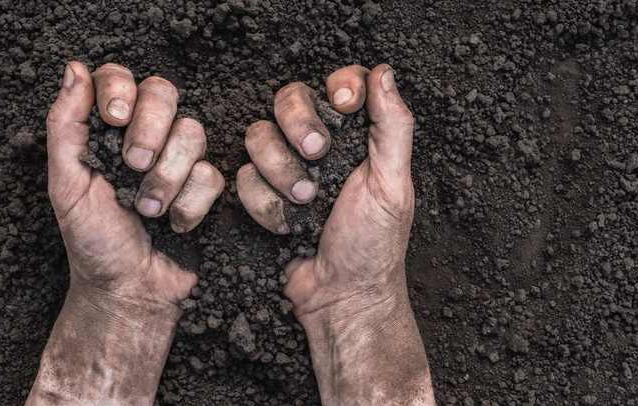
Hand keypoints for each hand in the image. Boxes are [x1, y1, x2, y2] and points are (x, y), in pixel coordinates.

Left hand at [27, 62, 222, 404]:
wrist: (131, 289)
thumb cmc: (94, 242)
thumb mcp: (65, 184)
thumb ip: (66, 127)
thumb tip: (74, 70)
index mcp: (106, 130)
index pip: (120, 78)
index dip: (121, 90)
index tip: (113, 120)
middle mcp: (146, 136)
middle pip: (164, 92)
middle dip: (151, 128)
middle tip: (133, 165)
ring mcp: (179, 160)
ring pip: (193, 133)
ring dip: (167, 178)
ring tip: (147, 210)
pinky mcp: (207, 187)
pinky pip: (211, 175)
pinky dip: (189, 205)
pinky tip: (174, 224)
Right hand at [237, 65, 433, 404]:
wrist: (340, 297)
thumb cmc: (374, 245)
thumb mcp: (393, 184)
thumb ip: (393, 126)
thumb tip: (384, 72)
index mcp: (359, 138)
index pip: (341, 83)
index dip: (338, 84)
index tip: (344, 103)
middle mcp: (322, 147)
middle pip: (288, 98)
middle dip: (296, 122)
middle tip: (317, 152)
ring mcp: (288, 169)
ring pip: (258, 136)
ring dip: (280, 170)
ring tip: (306, 202)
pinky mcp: (263, 196)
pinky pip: (244, 178)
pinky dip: (266, 204)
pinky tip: (288, 226)